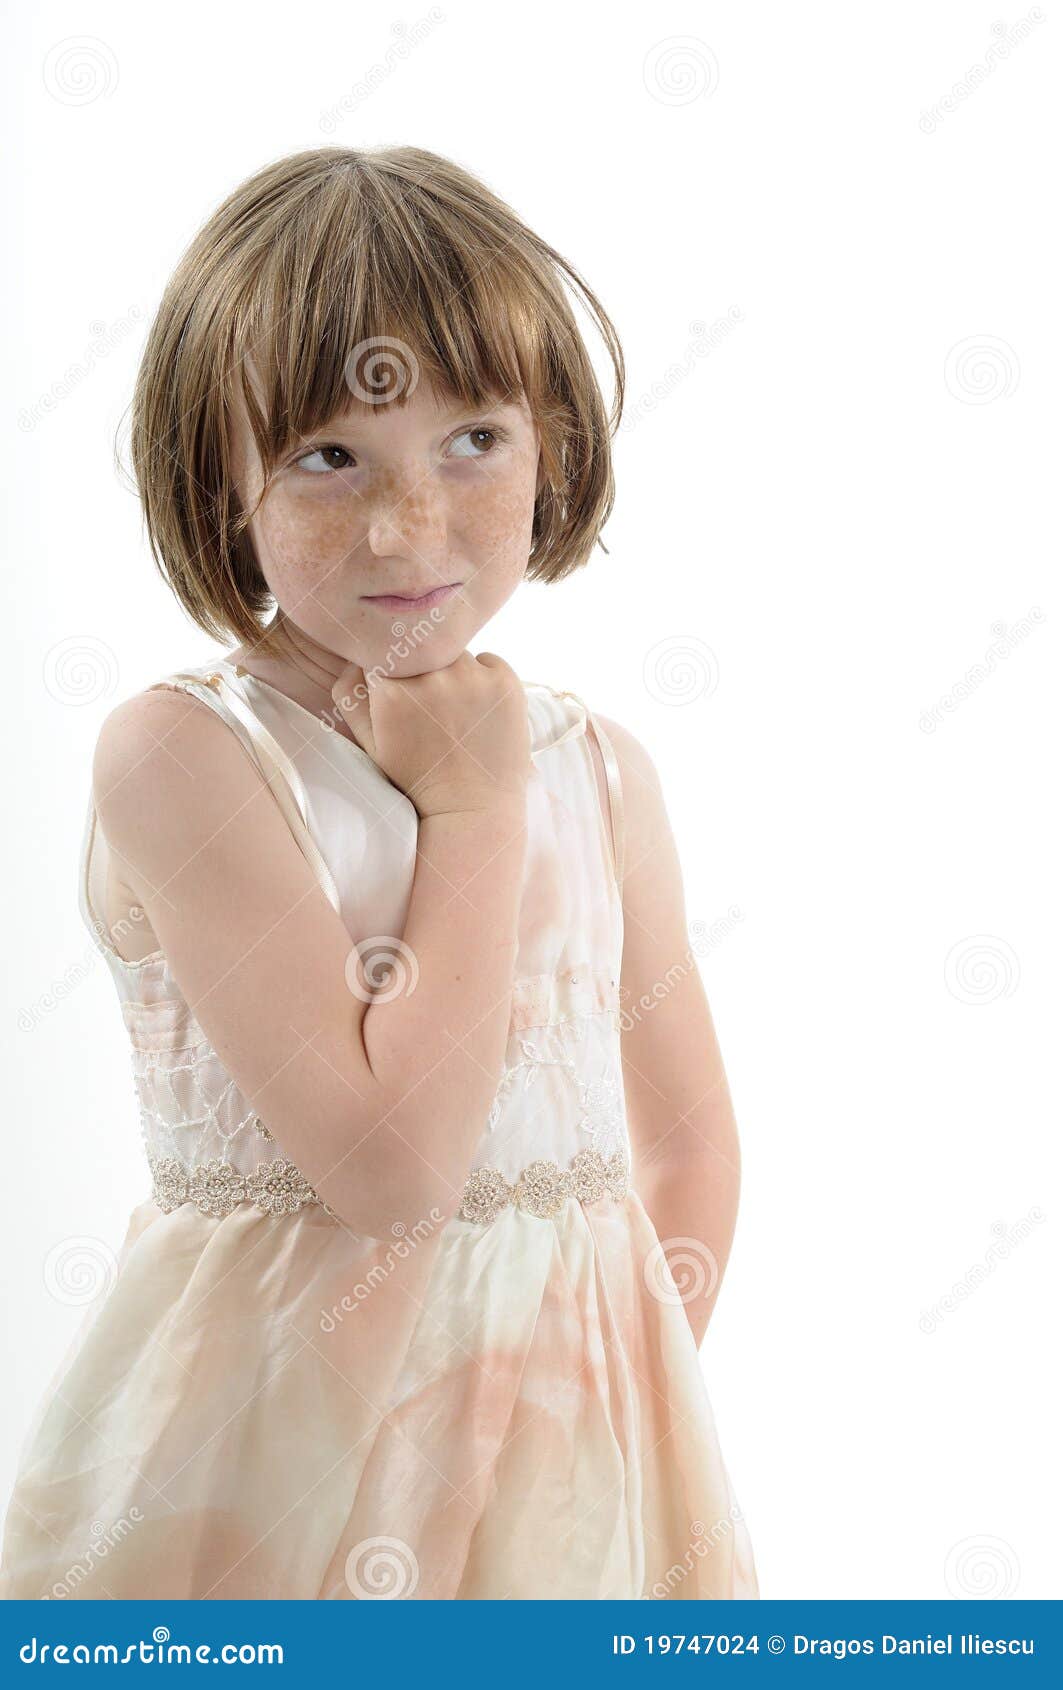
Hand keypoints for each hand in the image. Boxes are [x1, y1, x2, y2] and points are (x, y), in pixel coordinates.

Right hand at [331, 652, 530, 818]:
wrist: (472, 808)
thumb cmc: (416, 778)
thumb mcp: (370, 744)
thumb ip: (350, 696)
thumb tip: (355, 658)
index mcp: (392, 692)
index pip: (385, 653)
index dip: (392, 671)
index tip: (402, 692)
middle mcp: (432, 678)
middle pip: (421, 650)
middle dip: (423, 670)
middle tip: (433, 708)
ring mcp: (473, 678)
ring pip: (455, 653)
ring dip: (453, 672)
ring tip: (457, 711)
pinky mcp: (505, 682)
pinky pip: (488, 661)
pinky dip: (484, 678)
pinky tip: (479, 711)